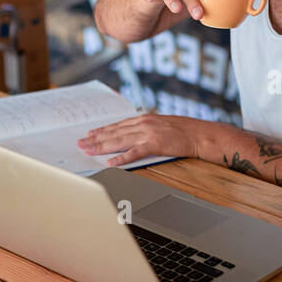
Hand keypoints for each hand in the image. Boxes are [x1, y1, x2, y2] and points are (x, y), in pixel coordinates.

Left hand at [77, 114, 203, 165]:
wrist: (200, 134)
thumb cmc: (183, 131)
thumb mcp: (161, 124)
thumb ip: (146, 128)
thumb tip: (131, 134)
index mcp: (144, 119)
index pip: (117, 125)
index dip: (102, 130)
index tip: (89, 135)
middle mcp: (143, 124)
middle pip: (114, 132)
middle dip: (96, 139)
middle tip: (81, 144)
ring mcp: (148, 133)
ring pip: (120, 141)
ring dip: (102, 147)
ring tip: (89, 151)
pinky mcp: (155, 144)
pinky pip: (135, 152)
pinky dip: (122, 157)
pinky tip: (111, 162)